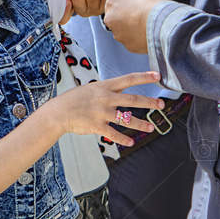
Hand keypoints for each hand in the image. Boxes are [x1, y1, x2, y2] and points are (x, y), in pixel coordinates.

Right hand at [49, 70, 163, 146]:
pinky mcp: (97, 126)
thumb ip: (106, 90)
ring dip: (140, 124)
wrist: (58, 112)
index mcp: (105, 86)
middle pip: (132, 99)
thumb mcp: (91, 89)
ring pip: (126, 119)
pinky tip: (131, 143)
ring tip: (151, 128)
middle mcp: (105, 98)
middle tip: (161, 105)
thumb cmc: (74, 100)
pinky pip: (114, 134)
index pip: (128, 79)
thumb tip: (120, 91)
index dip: (144, 77)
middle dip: (149, 102)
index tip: (158, 75)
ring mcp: (102, 113)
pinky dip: (123, 139)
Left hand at [102, 0, 164, 53]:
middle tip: (139, 13)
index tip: (133, 2)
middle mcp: (110, 19)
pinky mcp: (127, 45)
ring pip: (122, 29)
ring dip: (129, 27)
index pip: (113, 0)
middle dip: (124, 15)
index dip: (124, 0)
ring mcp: (118, 33)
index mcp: (111, 2)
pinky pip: (130, 40)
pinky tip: (146, 31)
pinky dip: (136, 37)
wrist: (160, 23)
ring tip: (145, 23)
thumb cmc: (151, 3)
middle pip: (115, 16)